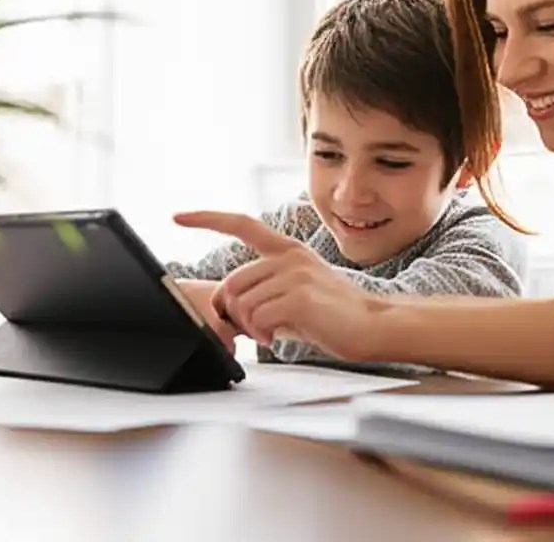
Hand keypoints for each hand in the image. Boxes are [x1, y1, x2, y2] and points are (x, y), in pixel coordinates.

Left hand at [174, 211, 387, 360]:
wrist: (375, 325)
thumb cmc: (336, 314)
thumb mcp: (297, 292)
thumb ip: (267, 290)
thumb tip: (234, 307)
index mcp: (287, 250)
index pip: (241, 223)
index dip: (207, 218)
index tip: (179, 216)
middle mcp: (289, 256)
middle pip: (232, 282)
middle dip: (232, 312)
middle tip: (252, 329)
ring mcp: (294, 274)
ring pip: (242, 303)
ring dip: (250, 327)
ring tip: (272, 334)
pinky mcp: (298, 297)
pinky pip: (258, 318)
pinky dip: (262, 335)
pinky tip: (278, 338)